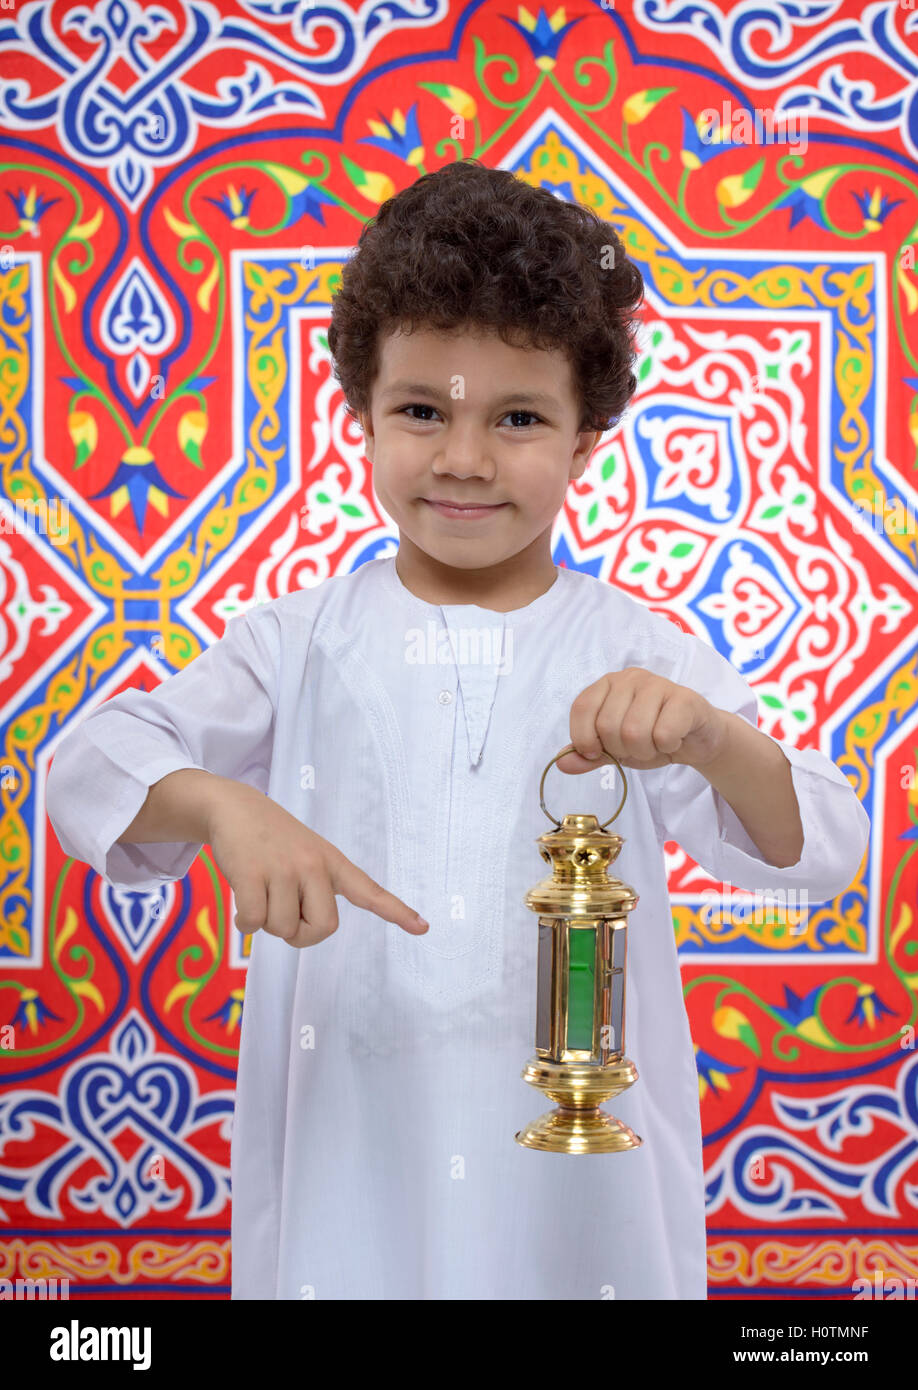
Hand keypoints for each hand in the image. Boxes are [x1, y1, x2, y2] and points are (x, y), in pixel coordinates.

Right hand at [207, 781, 428, 947]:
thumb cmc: (273, 841)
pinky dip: (245, 922)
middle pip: (323, 929)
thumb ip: (317, 890)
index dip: (396, 912)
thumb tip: (309, 932)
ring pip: (282, 929)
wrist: (234, 807)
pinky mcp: (252, 874)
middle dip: (300, 935)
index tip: (423, 928)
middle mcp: (314, 865)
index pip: (369, 890)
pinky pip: (254, 923)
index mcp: (332, 862)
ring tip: (261, 889)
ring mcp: (284, 868)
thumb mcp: (307, 855)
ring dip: (266, 923)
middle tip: (284, 912)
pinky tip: (242, 896)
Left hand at [557, 667, 728, 774]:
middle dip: (622, 750)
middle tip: (638, 748)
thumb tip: (561, 762)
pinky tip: (674, 739)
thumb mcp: (615, 749)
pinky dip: (667, 747)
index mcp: (608, 684)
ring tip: (655, 744)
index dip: (585, 738)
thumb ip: (588, 755)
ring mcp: (658, 684)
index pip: (581, 708)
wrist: (697, 740)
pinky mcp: (685, 698)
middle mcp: (630, 678)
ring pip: (634, 732)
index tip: (598, 752)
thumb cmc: (652, 738)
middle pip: (607, 726)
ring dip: (645, 751)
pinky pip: (663, 734)